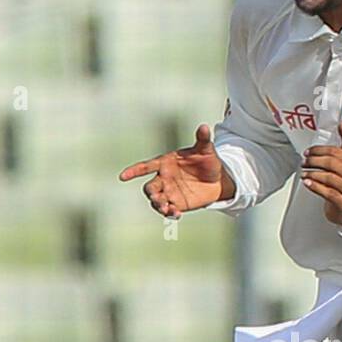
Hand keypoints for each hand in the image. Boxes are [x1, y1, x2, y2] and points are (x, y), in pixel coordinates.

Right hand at [118, 124, 235, 217]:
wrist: (218, 180)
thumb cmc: (208, 162)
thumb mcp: (206, 150)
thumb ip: (202, 140)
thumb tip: (204, 127)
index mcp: (165, 163)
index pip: (146, 166)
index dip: (134, 171)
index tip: (123, 176)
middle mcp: (164, 178)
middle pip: (149, 187)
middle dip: (151, 193)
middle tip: (157, 198)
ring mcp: (169, 192)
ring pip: (156, 200)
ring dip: (158, 205)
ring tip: (167, 209)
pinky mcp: (177, 204)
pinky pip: (168, 210)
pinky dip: (169, 213)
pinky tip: (176, 214)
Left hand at [301, 121, 341, 225]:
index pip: (335, 152)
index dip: (319, 150)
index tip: (308, 152)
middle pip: (331, 163)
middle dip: (314, 161)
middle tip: (304, 162)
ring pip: (329, 177)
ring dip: (312, 174)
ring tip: (303, 173)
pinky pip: (328, 192)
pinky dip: (315, 187)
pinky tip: (307, 183)